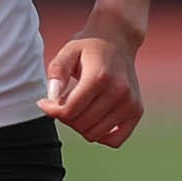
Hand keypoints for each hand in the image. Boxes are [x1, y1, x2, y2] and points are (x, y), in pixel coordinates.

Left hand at [41, 28, 143, 146]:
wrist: (118, 40)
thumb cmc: (88, 47)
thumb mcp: (67, 52)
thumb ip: (56, 73)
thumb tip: (52, 98)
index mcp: (99, 77)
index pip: (68, 111)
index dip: (51, 110)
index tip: (44, 103)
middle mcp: (118, 91)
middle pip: (80, 124)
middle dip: (65, 117)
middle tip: (63, 102)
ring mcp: (130, 103)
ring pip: (94, 134)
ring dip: (80, 126)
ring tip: (78, 107)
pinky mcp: (136, 111)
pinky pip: (115, 140)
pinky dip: (100, 136)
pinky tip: (92, 120)